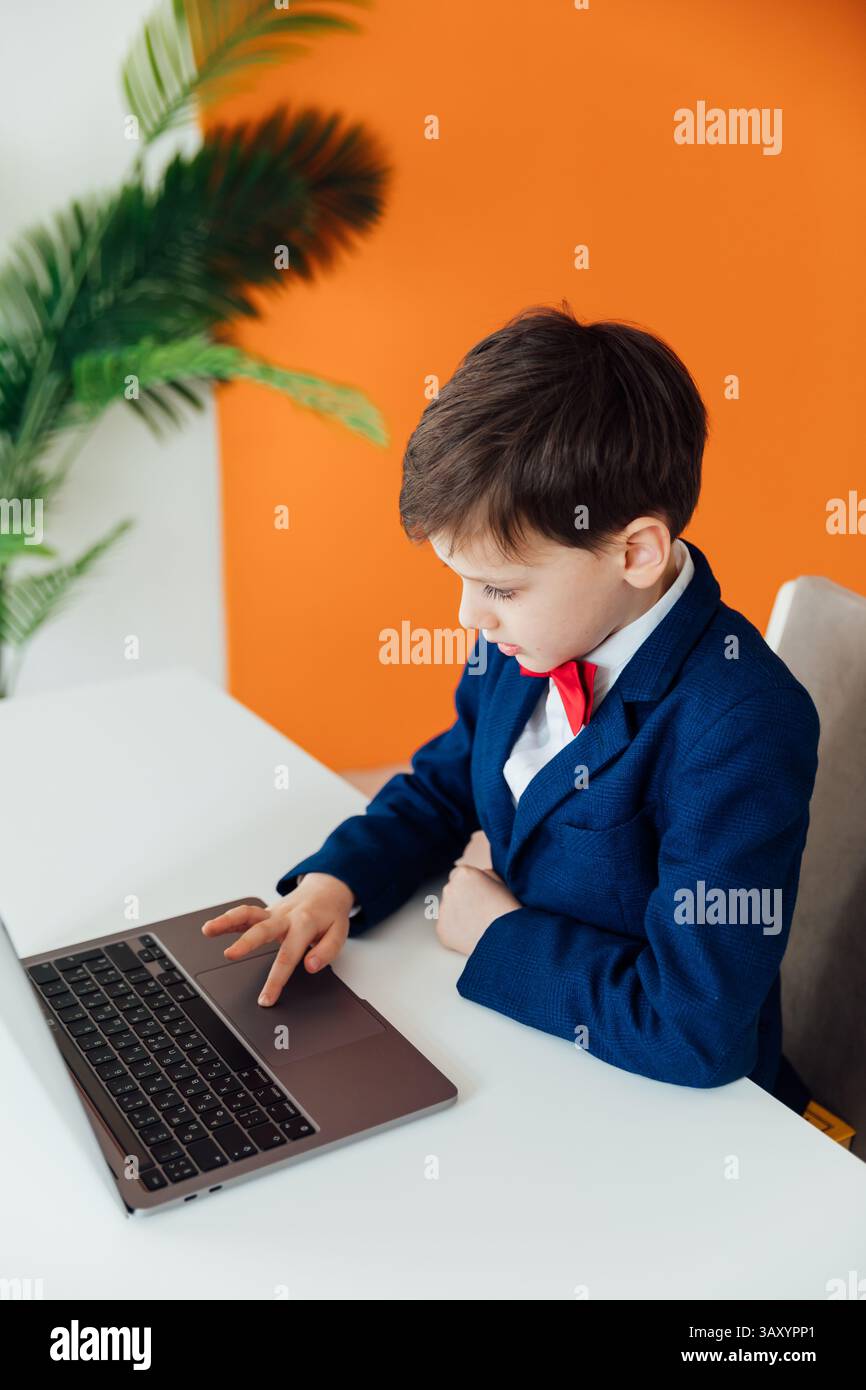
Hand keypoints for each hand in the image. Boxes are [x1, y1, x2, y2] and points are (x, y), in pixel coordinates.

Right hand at [200, 873, 354, 1005]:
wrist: (327, 888)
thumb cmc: (330, 913)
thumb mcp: (340, 932)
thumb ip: (326, 950)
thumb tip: (310, 966)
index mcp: (305, 924)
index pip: (289, 956)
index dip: (276, 980)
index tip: (266, 999)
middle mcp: (285, 917)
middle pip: (262, 930)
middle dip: (245, 943)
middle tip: (230, 955)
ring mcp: (273, 913)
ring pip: (248, 914)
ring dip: (227, 920)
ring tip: (209, 930)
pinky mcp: (266, 912)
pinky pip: (245, 914)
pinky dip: (229, 919)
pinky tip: (213, 927)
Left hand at [436, 861, 520, 956]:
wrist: (506, 937)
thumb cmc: (507, 910)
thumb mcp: (501, 882)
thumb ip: (485, 875)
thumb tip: (477, 879)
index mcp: (463, 874)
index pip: (459, 875)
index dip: (471, 886)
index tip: (479, 895)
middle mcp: (449, 889)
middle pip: (452, 891)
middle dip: (462, 899)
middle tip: (479, 911)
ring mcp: (443, 910)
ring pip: (448, 909)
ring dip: (458, 915)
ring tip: (478, 924)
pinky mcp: (441, 929)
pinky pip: (447, 928)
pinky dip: (456, 932)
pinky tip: (472, 935)